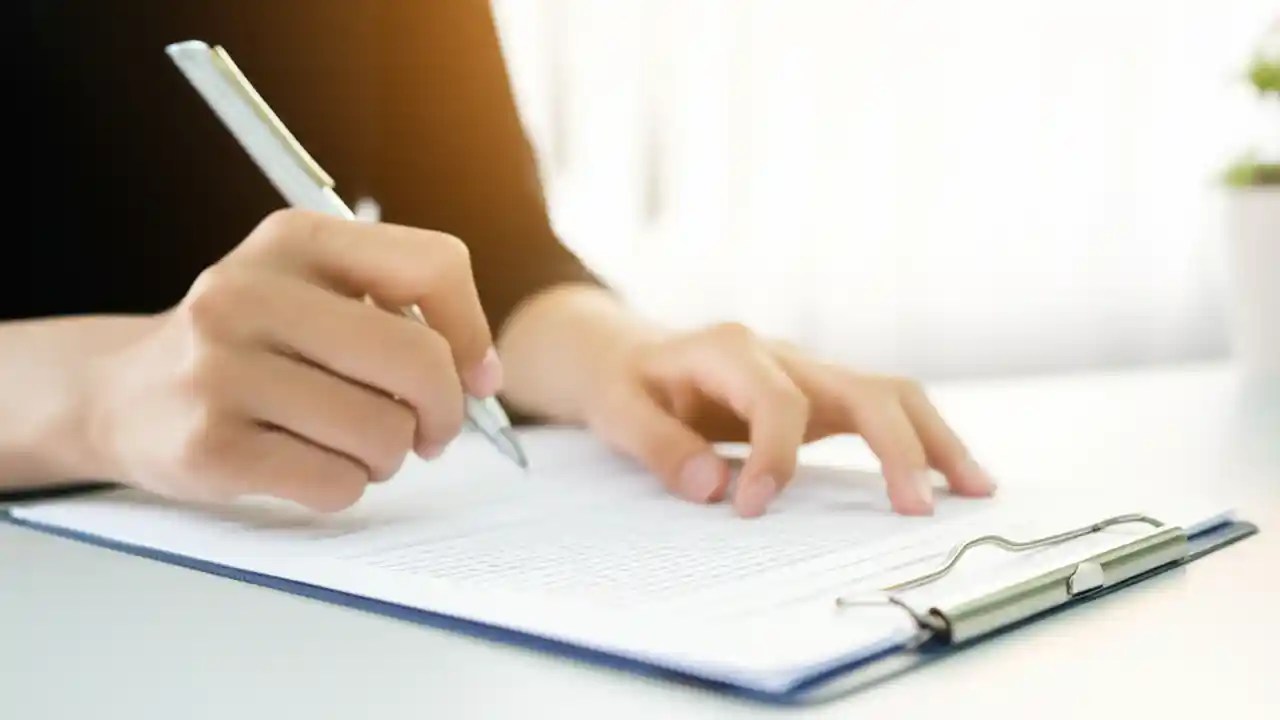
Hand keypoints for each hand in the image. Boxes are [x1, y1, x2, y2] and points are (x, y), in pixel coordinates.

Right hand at [86, 209, 499, 510]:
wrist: (124, 393)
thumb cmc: (251, 346)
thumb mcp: (312, 290)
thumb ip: (400, 311)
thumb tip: (483, 375)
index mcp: (296, 239)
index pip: (434, 266)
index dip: (473, 332)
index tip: (474, 374)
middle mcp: (251, 292)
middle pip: (415, 360)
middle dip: (443, 411)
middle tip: (428, 430)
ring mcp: (222, 369)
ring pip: (382, 431)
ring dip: (387, 454)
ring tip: (350, 442)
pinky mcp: (210, 445)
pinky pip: (337, 482)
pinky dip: (346, 486)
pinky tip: (311, 465)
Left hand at [582, 323, 995, 517]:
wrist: (627, 355)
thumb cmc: (625, 383)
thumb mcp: (617, 411)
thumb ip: (660, 448)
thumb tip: (715, 489)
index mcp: (731, 349)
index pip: (780, 402)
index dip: (774, 458)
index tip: (751, 509)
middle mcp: (782, 355)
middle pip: (866, 388)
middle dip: (900, 446)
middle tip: (919, 510)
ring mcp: (808, 373)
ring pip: (890, 396)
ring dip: (934, 441)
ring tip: (976, 491)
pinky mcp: (819, 397)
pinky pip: (880, 413)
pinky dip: (918, 444)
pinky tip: (948, 481)